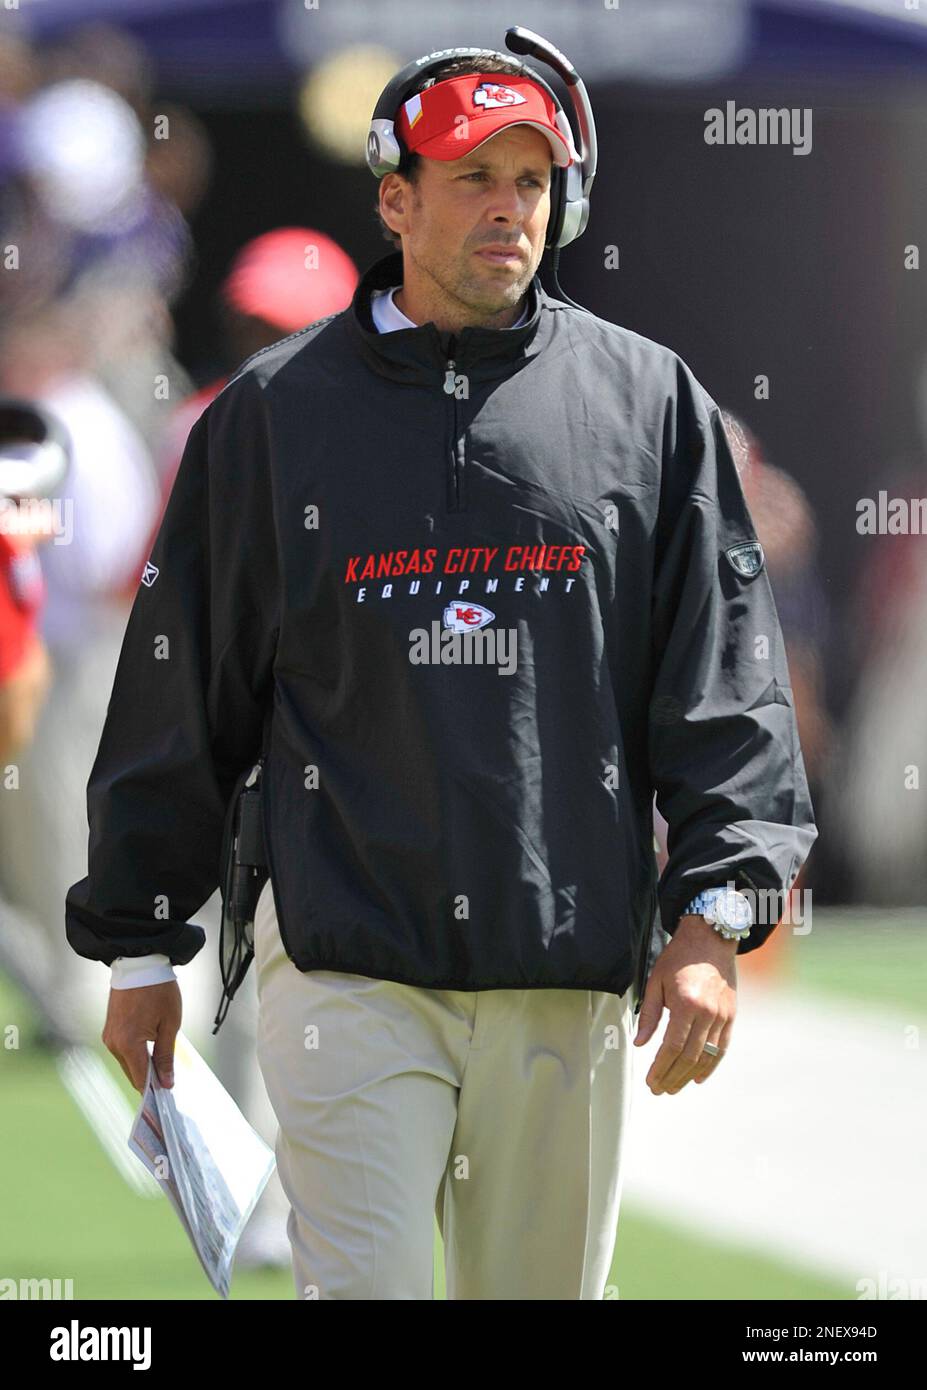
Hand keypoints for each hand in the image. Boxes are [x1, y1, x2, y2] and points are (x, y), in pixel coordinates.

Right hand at [102, 981, 181, 1092]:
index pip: (140, 1079)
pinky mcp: (109, 1030)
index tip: (167, 1098)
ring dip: (142, 1066)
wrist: (140, 964)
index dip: (154, 1092)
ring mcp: (109, 1037)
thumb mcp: (170, 1024)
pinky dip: (135, 1055)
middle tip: (170, 1080)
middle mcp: (113, 1044)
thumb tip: (166, 1083)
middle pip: (132, 1074)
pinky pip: (123, 1051)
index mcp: (128, 1044)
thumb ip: (165, 1056)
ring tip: (163, 1063)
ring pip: (127, 1063)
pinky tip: (150, 1050)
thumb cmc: (158, 991)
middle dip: (150, 1080)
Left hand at [633, 915, 737, 1094]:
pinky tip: (699, 1077)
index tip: (651, 1081)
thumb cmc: (679, 958)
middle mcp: (707, 1013)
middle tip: (659, 1089)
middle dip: (673, 1076)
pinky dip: (711, 1065)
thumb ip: (649, 1015)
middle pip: (690, 1056)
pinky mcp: (731, 1015)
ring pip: (707, 1056)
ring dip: (690, 1075)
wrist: (710, 938)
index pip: (673, 1047)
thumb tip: (640, 1043)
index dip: (661, 1068)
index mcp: (686, 1004)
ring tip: (674, 1087)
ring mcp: (722, 1015)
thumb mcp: (656, 981)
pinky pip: (722, 1047)